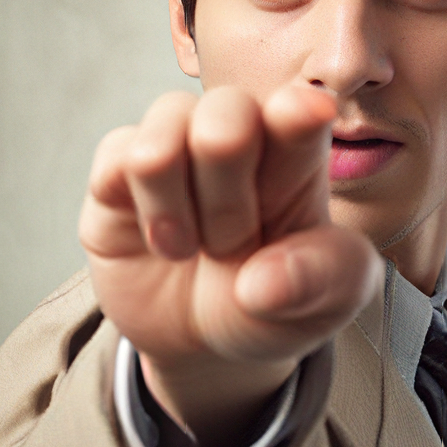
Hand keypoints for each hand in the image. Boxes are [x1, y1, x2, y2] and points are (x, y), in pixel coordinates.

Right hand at [79, 85, 383, 445]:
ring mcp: (177, 144)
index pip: (302, 110)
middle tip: (232, 245)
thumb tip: (263, 282)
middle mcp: (238, 132)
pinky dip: (139, 207)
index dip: (298, 111)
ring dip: (177, 203)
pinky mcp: (119, 171)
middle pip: (229, 107)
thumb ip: (324, 279)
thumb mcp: (328, 302)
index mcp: (298, 152)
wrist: (205, 339)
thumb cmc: (276, 301)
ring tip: (187, 250)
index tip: (306, 116)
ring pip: (169, 120)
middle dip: (228, 195)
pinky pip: (118, 155)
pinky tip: (158, 243)